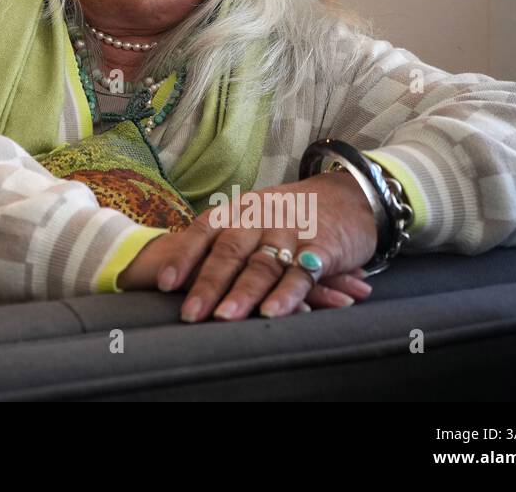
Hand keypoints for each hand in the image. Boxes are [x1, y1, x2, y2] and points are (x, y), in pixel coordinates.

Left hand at [115, 170, 377, 318]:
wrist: (351, 197)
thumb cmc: (289, 217)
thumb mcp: (254, 219)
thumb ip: (224, 244)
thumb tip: (177, 276)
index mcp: (239, 211)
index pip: (204, 230)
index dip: (183, 257)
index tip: (164, 284)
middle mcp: (260, 217)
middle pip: (229, 251)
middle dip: (208, 284)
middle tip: (190, 314)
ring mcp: (291, 231)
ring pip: (263, 264)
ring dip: (243, 293)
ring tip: (224, 318)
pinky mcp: (323, 248)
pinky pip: (302, 272)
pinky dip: (287, 294)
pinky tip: (272, 313)